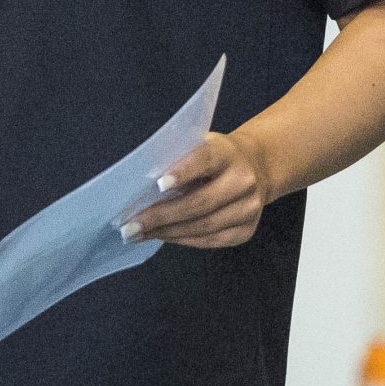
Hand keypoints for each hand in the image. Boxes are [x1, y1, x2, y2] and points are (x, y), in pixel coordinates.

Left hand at [125, 131, 274, 249]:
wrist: (255, 167)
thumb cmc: (213, 157)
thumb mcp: (197, 145)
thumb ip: (175, 156)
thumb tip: (139, 181)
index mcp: (227, 152)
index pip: (205, 160)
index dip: (183, 172)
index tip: (159, 184)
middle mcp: (243, 180)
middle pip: (200, 202)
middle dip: (161, 216)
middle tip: (129, 226)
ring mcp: (248, 207)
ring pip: (204, 226)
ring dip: (167, 233)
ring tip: (138, 234)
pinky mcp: (246, 230)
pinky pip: (210, 240)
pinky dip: (182, 239)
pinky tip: (162, 236)